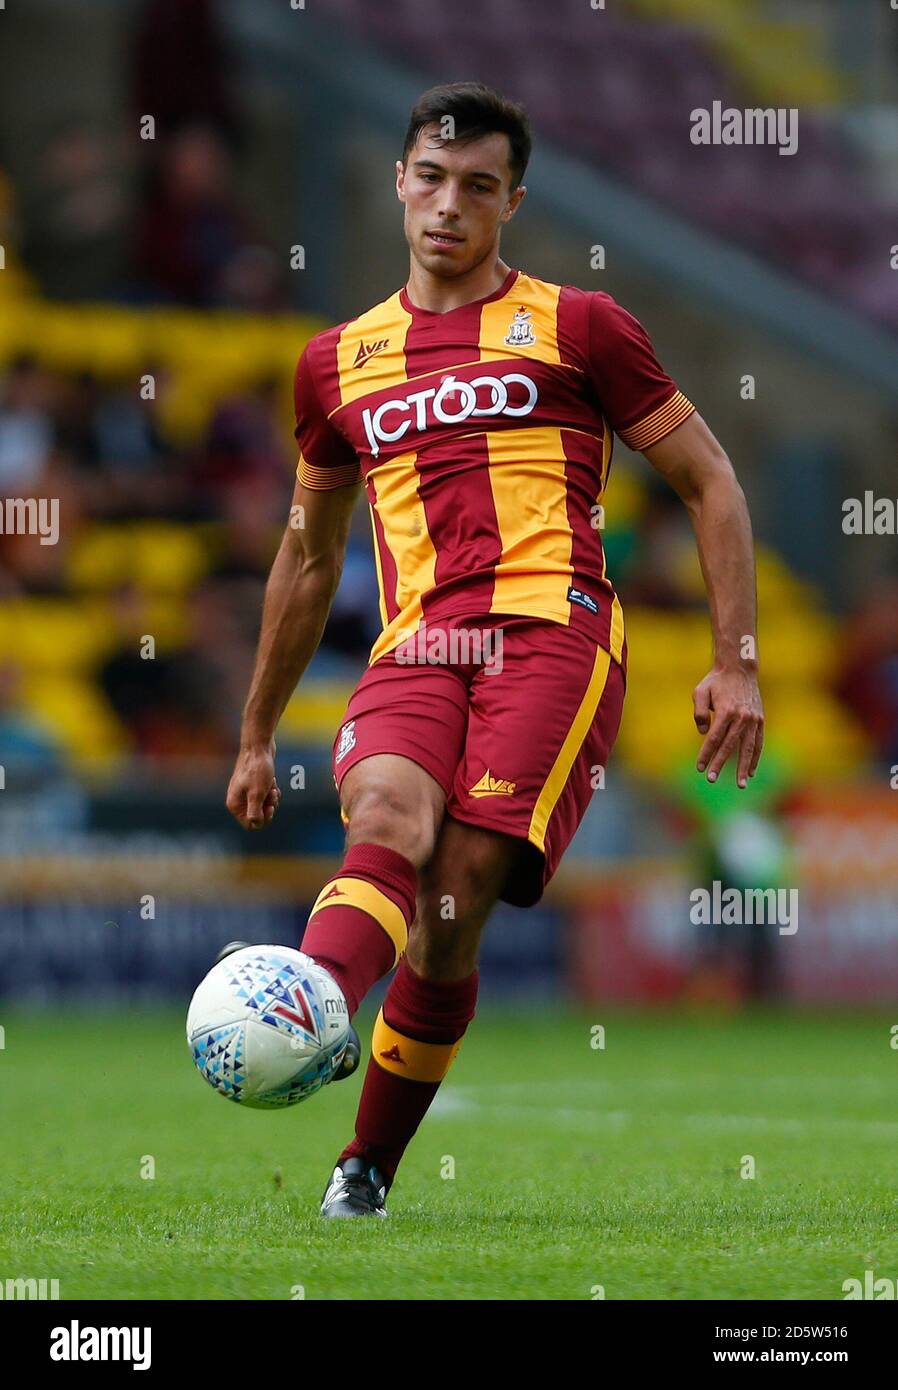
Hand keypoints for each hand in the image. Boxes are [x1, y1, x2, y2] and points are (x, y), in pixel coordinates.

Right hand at [226, 740, 280, 829]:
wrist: (259, 747)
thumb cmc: (257, 769)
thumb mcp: (257, 793)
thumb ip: (254, 812)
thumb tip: (255, 824)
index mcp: (235, 804)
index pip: (250, 824)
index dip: (262, 819)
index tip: (270, 807)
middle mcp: (238, 800)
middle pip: (258, 816)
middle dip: (268, 807)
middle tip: (272, 794)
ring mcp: (246, 793)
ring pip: (264, 806)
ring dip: (272, 798)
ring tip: (272, 786)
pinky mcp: (255, 786)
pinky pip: (266, 797)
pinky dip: (272, 792)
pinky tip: (273, 782)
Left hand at [693, 666, 763, 788]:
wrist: (739, 668)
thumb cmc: (716, 681)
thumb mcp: (700, 691)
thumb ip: (699, 712)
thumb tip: (704, 733)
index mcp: (726, 710)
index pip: (713, 738)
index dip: (705, 754)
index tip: (699, 767)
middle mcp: (741, 717)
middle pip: (729, 746)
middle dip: (720, 764)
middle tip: (711, 779)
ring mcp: (753, 719)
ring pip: (748, 748)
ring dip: (744, 768)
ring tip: (740, 785)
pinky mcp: (760, 720)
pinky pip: (758, 743)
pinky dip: (755, 758)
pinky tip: (752, 772)